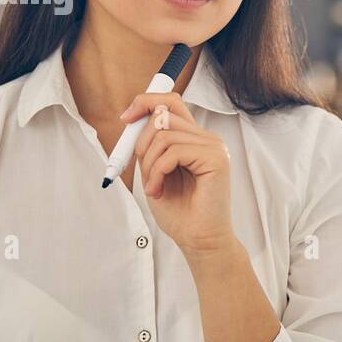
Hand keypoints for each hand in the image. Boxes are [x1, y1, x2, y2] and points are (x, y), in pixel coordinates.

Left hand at [120, 90, 234, 253]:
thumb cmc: (179, 211)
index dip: (145, 102)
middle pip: (163, 114)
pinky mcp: (216, 159)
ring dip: (149, 164)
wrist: (198, 240)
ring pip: (164, 134)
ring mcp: (214, 147)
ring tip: (154, 187)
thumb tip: (134, 117)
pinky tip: (159, 191)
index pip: (171, 102)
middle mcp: (207, 139)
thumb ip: (150, 144)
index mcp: (195, 139)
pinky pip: (173, 152)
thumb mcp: (155, 170)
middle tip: (145, 172)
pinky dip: (157, 172)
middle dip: (142, 143)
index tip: (126, 118)